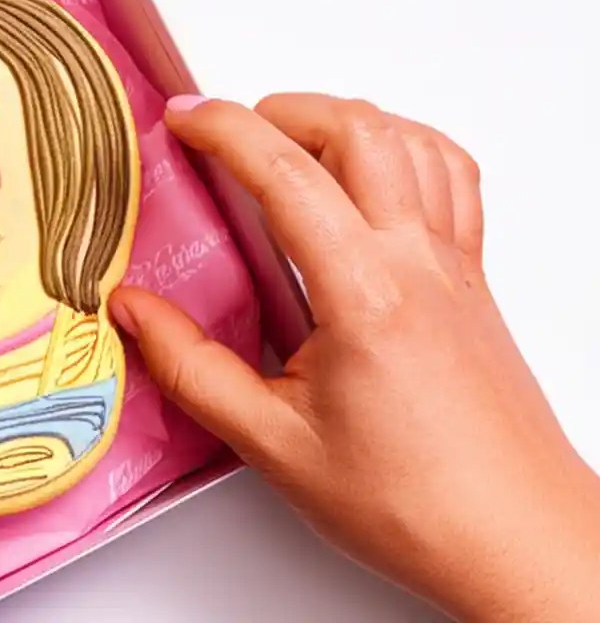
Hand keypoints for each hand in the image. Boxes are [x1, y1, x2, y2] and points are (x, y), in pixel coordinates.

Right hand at [110, 93, 599, 621]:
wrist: (512, 538)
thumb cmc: (413, 504)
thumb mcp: (274, 445)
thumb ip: (193, 370)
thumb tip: (134, 313)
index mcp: (365, 296)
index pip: (288, 174)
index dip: (225, 131)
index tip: (181, 122)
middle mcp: (418, 264)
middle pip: (358, 130)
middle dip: (282, 109)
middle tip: (227, 132)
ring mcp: (455, 266)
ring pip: (411, 141)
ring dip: (344, 120)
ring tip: (289, 141)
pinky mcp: (473, 282)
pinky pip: (454, 179)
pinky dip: (408, 148)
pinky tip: (373, 172)